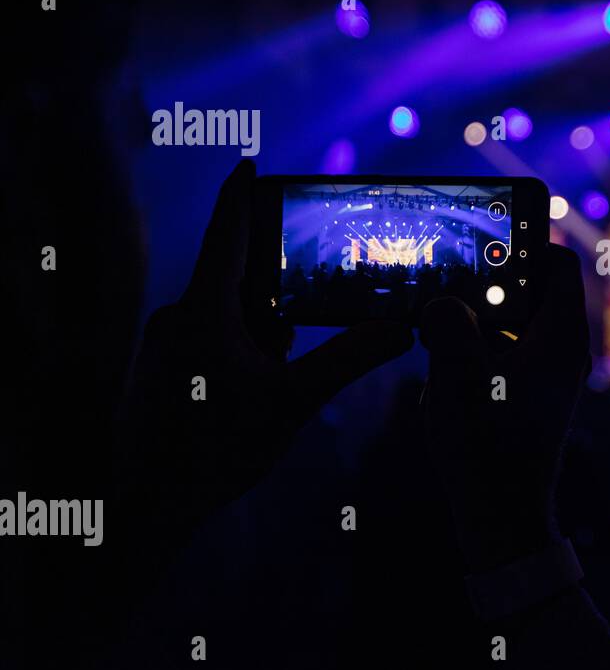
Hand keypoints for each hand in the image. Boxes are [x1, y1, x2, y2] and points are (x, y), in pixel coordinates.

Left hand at [118, 160, 412, 533]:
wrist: (148, 506)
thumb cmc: (215, 449)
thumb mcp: (293, 401)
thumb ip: (349, 359)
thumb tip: (400, 330)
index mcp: (204, 312)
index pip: (227, 236)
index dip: (241, 196)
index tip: (251, 163)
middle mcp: (178, 320)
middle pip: (233, 281)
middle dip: (272, 293)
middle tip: (302, 313)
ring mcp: (165, 347)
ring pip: (222, 318)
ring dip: (257, 333)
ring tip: (278, 373)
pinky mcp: (161, 373)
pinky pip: (206, 343)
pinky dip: (237, 352)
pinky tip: (254, 390)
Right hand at [418, 244, 590, 571]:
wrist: (501, 518)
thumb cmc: (487, 451)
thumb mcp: (458, 380)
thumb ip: (450, 326)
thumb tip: (441, 301)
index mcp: (560, 338)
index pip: (558, 262)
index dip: (523, 242)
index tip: (482, 237)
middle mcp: (563, 351)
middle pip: (531, 288)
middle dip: (487, 281)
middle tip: (446, 278)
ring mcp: (548, 374)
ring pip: (514, 320)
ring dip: (476, 317)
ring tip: (437, 320)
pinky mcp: (530, 394)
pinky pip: (507, 350)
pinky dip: (478, 346)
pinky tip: (441, 360)